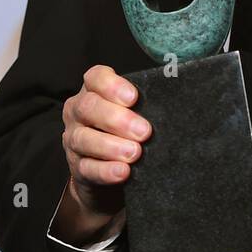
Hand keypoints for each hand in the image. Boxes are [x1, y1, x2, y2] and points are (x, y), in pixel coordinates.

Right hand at [56, 64, 150, 243]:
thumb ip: (147, 104)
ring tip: (135, 153)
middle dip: (118, 119)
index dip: (112, 86)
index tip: (134, 97)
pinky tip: (122, 172)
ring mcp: (74, 140)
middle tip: (144, 132)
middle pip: (89, 108)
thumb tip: (178, 100)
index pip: (96, 78)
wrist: (110, 173)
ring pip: (84, 138)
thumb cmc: (128, 133)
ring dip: (111, 146)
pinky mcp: (77, 167)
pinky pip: (87, 168)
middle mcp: (79, 112)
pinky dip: (105, 171)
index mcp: (93, 91)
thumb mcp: (136, 113)